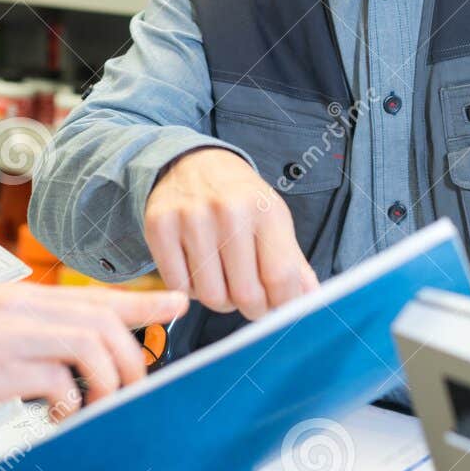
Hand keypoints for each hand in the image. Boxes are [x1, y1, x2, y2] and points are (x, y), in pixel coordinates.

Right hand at [0, 283, 186, 416]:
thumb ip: (28, 329)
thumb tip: (59, 360)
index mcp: (29, 298)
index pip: (99, 295)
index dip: (145, 300)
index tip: (178, 301)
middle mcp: (32, 310)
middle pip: (109, 325)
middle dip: (132, 361)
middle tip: (129, 391)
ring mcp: (22, 336)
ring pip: (96, 350)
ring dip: (106, 385)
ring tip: (93, 409)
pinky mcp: (8, 367)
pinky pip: (62, 385)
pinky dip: (69, 405)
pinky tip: (55, 418)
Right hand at [144, 147, 318, 321]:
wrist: (192, 161)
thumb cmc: (238, 196)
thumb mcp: (273, 217)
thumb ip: (292, 261)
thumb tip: (310, 298)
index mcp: (265, 209)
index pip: (280, 276)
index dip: (283, 303)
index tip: (280, 308)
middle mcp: (228, 211)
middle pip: (245, 293)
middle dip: (253, 308)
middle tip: (252, 302)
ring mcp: (191, 219)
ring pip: (211, 296)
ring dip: (221, 300)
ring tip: (224, 281)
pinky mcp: (160, 227)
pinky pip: (179, 285)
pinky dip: (191, 289)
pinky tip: (199, 270)